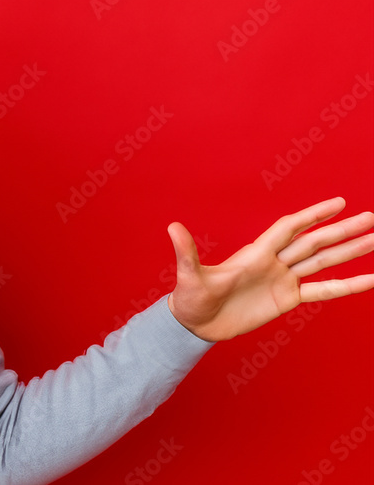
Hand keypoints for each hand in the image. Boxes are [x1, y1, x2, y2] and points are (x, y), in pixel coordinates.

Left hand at [166, 197, 373, 341]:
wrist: (196, 323)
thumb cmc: (191, 297)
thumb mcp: (190, 276)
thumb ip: (186, 252)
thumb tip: (172, 227)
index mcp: (255, 253)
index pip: (290, 228)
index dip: (313, 215)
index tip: (339, 202)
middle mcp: (274, 262)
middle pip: (314, 242)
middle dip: (342, 230)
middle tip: (371, 218)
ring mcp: (283, 280)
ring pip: (323, 262)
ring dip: (350, 252)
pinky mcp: (287, 299)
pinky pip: (323, 290)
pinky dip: (346, 285)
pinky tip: (370, 279)